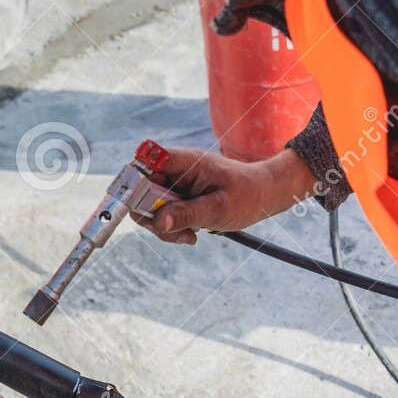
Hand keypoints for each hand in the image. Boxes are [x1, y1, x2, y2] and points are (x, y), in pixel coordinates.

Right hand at [136, 147, 316, 244]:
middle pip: (140, 189)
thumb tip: (158, 222)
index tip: (136, 205)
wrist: (264, 196)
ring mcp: (175, 184)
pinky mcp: (177, 198)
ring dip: (162, 227)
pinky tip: (191, 234)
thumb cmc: (247, 195)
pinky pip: (161, 215)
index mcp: (185, 161)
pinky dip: (170, 228)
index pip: (146, 161)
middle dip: (150, 215)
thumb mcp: (219, 208)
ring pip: (148, 206)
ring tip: (189, 236)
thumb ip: (187, 214)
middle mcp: (175, 170)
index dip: (133, 180)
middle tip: (171, 232)